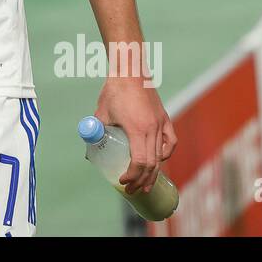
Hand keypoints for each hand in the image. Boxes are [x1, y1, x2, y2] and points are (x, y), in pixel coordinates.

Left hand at [95, 75, 176, 194]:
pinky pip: (171, 142)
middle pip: (151, 163)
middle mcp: (152, 128)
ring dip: (153, 172)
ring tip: (146, 184)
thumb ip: (96, 132)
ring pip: (161, 155)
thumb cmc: (113, 91)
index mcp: (137, 128)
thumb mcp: (101, 114)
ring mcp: (161, 124)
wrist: (129, 71)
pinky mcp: (165, 118)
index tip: (122, 182)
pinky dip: (166, 154)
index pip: (139, 161)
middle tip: (132, 190)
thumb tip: (90, 153)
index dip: (132, 176)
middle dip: (141, 180)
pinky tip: (160, 161)